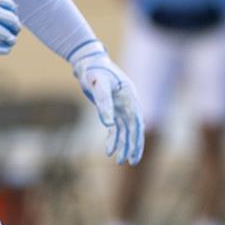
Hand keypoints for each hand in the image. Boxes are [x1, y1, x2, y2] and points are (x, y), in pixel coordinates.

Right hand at [0, 0, 20, 55]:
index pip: (10, 6)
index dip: (13, 11)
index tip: (12, 14)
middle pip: (12, 21)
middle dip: (15, 26)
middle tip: (15, 29)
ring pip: (7, 36)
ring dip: (11, 38)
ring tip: (12, 40)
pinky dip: (3, 49)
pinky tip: (7, 49)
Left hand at [72, 42, 144, 164]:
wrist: (88, 62)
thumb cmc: (94, 71)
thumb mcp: (98, 85)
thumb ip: (104, 103)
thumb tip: (108, 124)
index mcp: (130, 97)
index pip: (136, 122)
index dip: (137, 139)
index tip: (134, 153)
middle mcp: (128, 103)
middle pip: (134, 129)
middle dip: (133, 146)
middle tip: (131, 162)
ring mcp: (121, 106)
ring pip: (125, 130)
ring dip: (122, 145)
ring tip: (118, 161)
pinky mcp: (113, 109)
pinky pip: (116, 127)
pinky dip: (113, 138)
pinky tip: (109, 150)